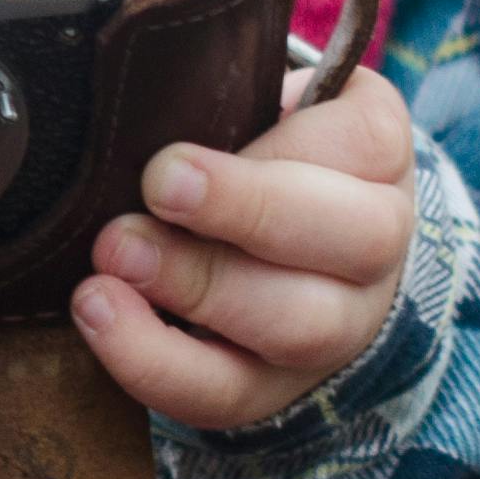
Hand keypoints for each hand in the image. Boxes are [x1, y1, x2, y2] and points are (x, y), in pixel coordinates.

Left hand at [71, 59, 414, 434]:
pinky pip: (228, 393)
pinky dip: (157, 363)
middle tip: (146, 201)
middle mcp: (378, 242)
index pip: (360, 141)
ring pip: (298, 325)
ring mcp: (339, 326)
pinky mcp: (278, 387)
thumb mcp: (259, 99)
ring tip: (109, 268)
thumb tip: (149, 85)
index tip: (176, 158)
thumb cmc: (256, 152)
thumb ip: (222, 87)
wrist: (283, 244)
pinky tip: (102, 318)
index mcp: (377, 151)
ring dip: (195, 291)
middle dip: (241, 217)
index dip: (282, 147)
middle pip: (351, 239)